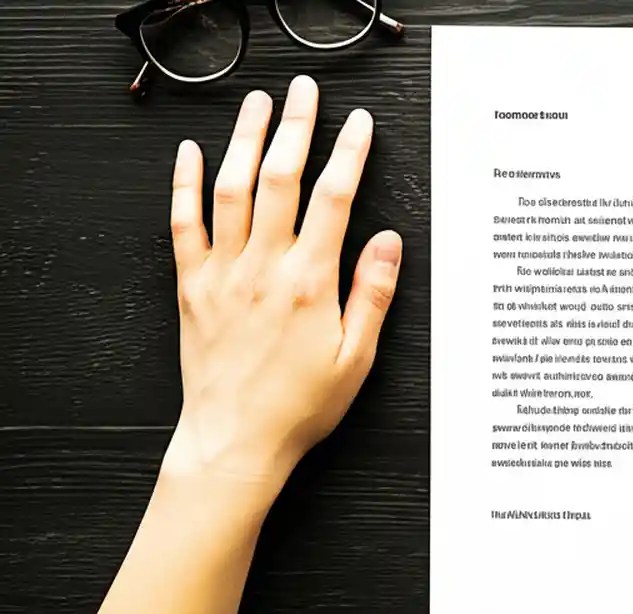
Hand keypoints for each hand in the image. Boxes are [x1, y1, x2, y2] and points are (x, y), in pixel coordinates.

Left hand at [160, 76, 400, 511]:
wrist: (236, 441)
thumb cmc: (299, 406)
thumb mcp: (357, 357)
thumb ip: (373, 293)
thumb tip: (388, 241)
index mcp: (310, 282)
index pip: (334, 199)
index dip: (349, 153)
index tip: (359, 124)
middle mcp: (263, 267)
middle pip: (280, 178)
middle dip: (296, 127)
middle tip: (305, 92)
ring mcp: (223, 273)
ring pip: (232, 189)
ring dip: (245, 139)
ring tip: (257, 104)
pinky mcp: (192, 286)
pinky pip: (184, 223)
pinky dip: (187, 184)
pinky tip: (193, 154)